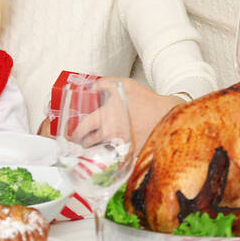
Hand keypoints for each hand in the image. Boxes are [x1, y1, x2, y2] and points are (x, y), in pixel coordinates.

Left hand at [68, 78, 184, 152]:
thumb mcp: (125, 85)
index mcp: (103, 117)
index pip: (80, 130)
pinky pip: (114, 156)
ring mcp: (118, 145)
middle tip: (84, 140)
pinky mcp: (128, 153)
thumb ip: (105, 83)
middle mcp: (108, 134)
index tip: (73, 134)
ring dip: (96, 149)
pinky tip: (113, 150)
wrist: (166, 116)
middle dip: (84, 142)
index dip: (74, 133)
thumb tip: (91, 86)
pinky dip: (111, 154)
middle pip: (88, 144)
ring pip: (99, 151)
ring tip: (97, 145)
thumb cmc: (146, 101)